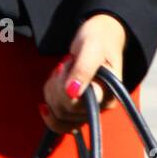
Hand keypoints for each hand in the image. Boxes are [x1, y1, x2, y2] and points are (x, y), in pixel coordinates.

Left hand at [40, 13, 126, 133]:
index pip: (76, 104)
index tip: (64, 65)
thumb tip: (72, 93)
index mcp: (108, 94)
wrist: (100, 37)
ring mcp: (88, 110)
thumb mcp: (91, 48)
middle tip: (64, 65)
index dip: (62, 88)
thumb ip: (83, 69)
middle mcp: (100, 107)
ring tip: (61, 72)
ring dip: (52, 93)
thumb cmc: (98, 39)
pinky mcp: (78, 110)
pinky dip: (50, 105)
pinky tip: (49, 92)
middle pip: (65, 111)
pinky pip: (59, 121)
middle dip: (56, 86)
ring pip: (59, 117)